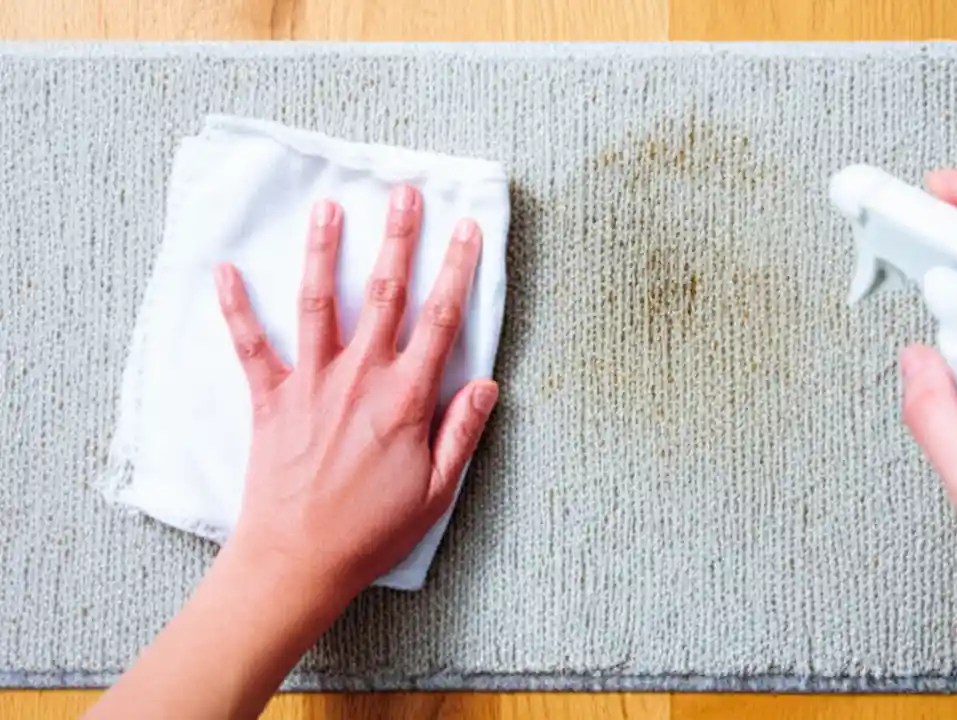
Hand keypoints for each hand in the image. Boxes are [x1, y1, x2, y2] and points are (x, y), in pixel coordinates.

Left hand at [214, 185, 497, 604]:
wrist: (298, 560)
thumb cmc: (372, 531)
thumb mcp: (437, 490)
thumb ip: (462, 432)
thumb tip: (485, 382)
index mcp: (407, 399)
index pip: (441, 320)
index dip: (457, 270)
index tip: (468, 230)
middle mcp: (361, 378)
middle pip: (384, 294)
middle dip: (398, 239)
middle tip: (404, 194)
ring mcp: (312, 383)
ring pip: (320, 302)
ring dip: (324, 251)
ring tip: (328, 208)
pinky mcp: (271, 399)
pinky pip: (251, 346)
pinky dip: (236, 308)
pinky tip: (225, 271)